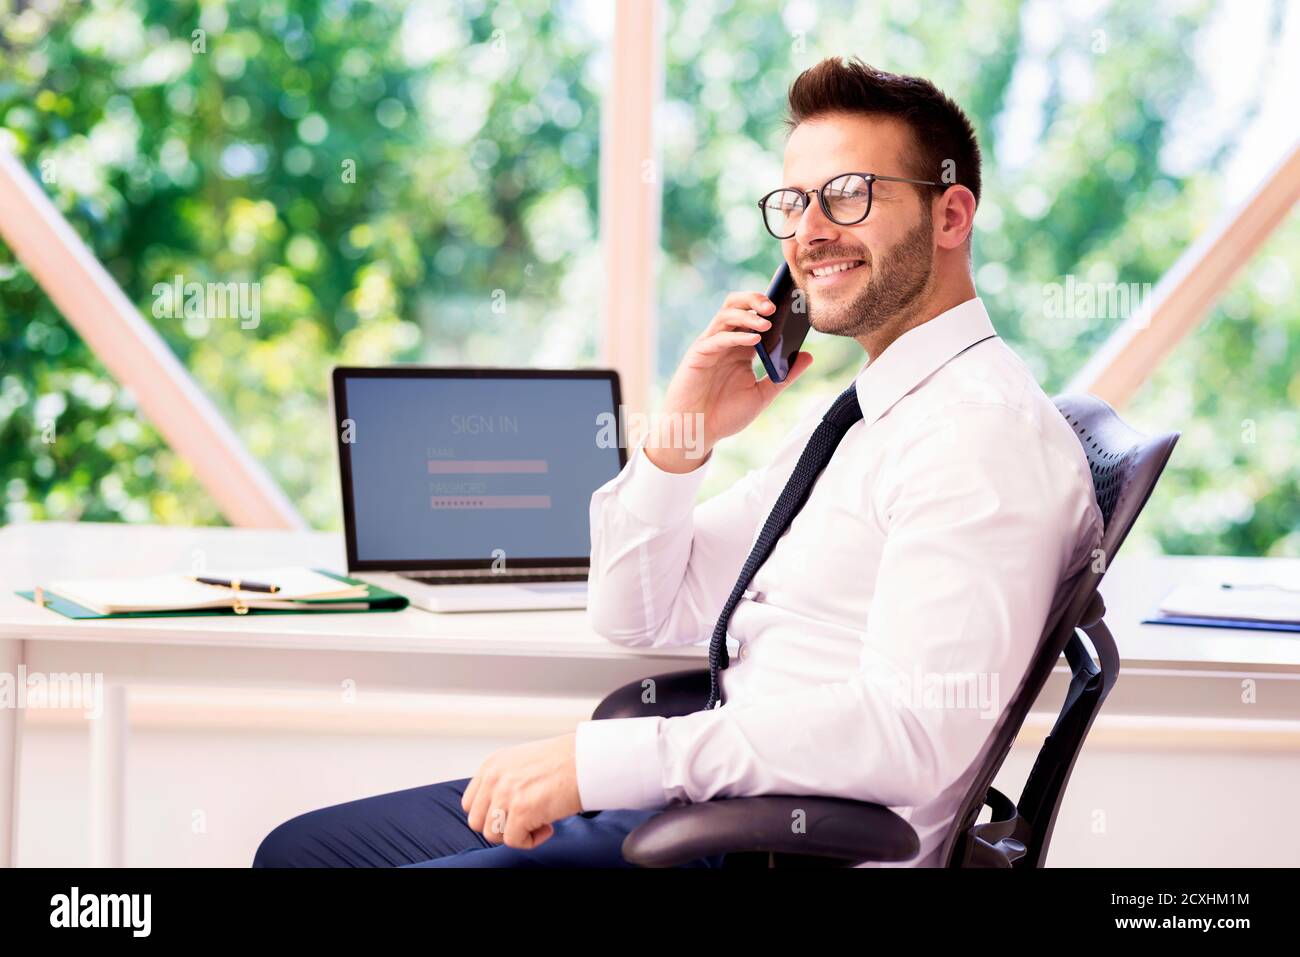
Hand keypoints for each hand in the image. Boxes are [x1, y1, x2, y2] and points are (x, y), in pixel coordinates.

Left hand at [461, 733, 583, 848]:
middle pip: (477, 822)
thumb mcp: (522, 763)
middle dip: (501, 827)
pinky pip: (514, 841)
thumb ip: (505, 782)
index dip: (491, 814)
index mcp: (492, 765)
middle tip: (525, 820)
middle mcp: (494, 777)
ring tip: (539, 821)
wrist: (588, 759)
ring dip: (515, 834)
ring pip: (492, 834)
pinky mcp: (521, 810)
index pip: (471, 803)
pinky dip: (531, 840)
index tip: (511, 814)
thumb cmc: (564, 761)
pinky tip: (548, 825)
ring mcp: (505, 793)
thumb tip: (499, 810)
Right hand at [648, 290, 812, 473]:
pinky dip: (736, 335)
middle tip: (776, 305)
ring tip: (768, 322)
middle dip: (755, 299)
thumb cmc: (724, 414)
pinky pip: (718, 338)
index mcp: (741, 348)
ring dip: (748, 315)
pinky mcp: (699, 355)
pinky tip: (754, 340)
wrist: (696, 432)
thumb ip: (785, 376)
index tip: (790, 305)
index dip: (769, 307)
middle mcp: (725, 342)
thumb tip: (809, 356)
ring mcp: (711, 346)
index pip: (755, 316)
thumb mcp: (762, 395)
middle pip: (737, 306)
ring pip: (726, 315)